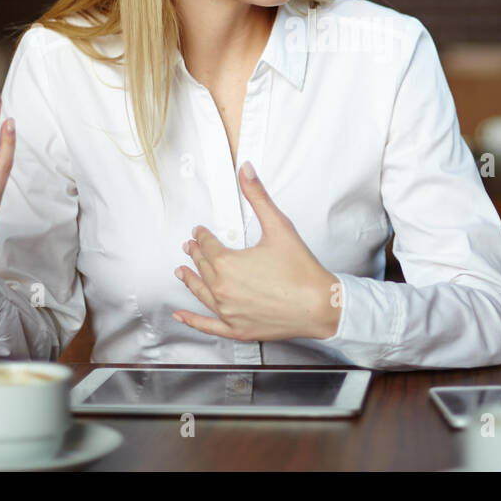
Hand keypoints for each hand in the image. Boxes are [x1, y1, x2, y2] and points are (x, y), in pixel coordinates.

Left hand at [173, 161, 341, 341]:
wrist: (319, 305)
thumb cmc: (301, 269)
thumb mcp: (279, 226)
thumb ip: (258, 197)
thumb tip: (245, 171)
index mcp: (227, 263)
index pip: (208, 246)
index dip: (202, 236)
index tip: (199, 232)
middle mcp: (222, 289)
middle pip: (203, 268)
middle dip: (196, 254)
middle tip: (190, 247)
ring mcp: (228, 312)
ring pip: (201, 293)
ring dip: (190, 280)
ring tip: (182, 272)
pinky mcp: (236, 329)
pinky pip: (207, 325)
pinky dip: (192, 321)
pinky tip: (181, 316)